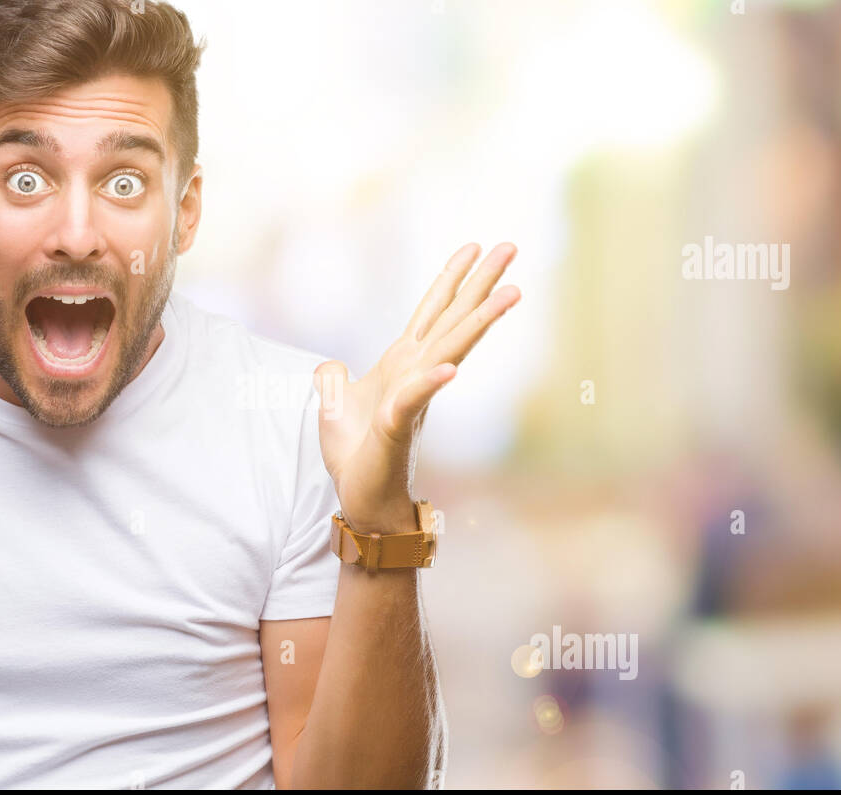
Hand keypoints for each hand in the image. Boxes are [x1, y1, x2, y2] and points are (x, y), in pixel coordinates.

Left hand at [313, 242, 520, 533]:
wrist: (361, 501)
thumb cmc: (355, 456)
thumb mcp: (334, 407)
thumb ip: (334, 379)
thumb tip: (329, 365)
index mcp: (402, 365)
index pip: (430, 313)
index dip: (450, 279)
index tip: (476, 246)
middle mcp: (416, 376)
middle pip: (452, 320)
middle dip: (481, 283)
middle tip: (511, 247)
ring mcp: (411, 399)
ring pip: (449, 351)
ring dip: (478, 322)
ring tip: (510, 292)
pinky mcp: (396, 426)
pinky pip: (413, 399)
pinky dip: (429, 383)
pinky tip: (448, 369)